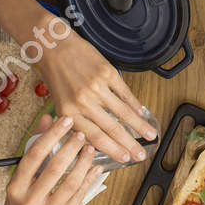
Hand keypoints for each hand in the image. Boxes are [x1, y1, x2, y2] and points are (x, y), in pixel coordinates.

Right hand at [0, 114, 99, 204]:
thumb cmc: (18, 202)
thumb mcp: (19, 176)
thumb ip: (34, 146)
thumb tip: (47, 120)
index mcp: (16, 187)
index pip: (34, 156)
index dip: (51, 135)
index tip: (64, 121)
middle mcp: (29, 202)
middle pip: (54, 168)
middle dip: (71, 147)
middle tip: (80, 134)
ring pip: (70, 183)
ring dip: (83, 163)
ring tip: (89, 149)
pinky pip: (78, 197)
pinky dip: (88, 180)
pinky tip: (93, 168)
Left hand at [37, 32, 157, 164]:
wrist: (54, 46)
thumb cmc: (55, 74)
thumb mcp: (60, 102)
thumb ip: (76, 120)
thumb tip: (96, 138)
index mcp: (69, 114)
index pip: (96, 138)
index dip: (113, 150)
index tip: (124, 158)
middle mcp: (83, 102)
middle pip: (112, 129)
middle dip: (130, 145)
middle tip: (141, 155)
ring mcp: (96, 87)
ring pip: (123, 112)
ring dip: (139, 126)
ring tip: (150, 135)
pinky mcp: (106, 72)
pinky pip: (124, 93)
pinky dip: (135, 104)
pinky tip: (142, 112)